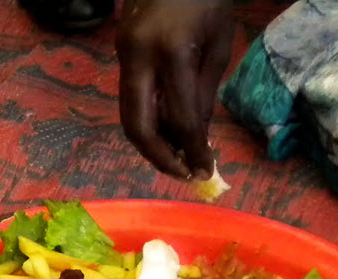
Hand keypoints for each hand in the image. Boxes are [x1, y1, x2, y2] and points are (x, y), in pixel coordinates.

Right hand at [117, 0, 233, 178]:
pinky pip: (130, 99)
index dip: (193, 151)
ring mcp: (123, 54)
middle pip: (138, 127)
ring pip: (128, 117)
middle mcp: (138, 56)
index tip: (204, 172)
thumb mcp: (218, 44)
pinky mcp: (120, 53)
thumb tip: (197, 140)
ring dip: (151, 144)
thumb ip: (204, 95)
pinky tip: (167, 131)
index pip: (180, 118)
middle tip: (182, 173)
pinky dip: (148, 122)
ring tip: (176, 157)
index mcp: (171, 51)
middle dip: (159, 158)